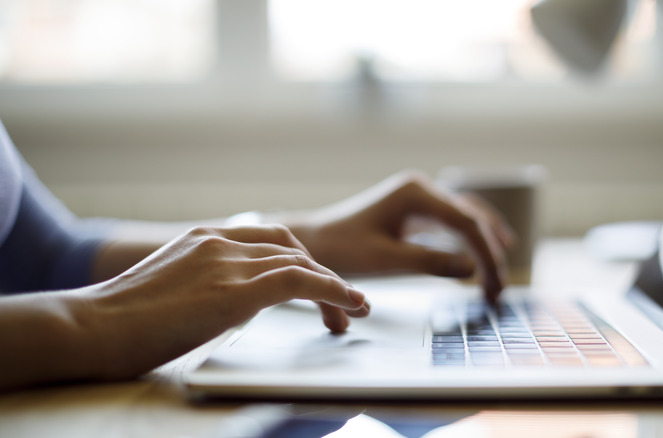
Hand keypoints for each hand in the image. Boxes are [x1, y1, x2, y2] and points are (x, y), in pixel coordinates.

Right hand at [78, 225, 368, 380]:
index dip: (301, 262)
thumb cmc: (119, 323)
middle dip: (321, 274)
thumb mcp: (170, 291)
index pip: (268, 240)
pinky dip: (332, 290)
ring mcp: (225, 262)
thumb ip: (205, 286)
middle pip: (290, 247)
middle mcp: (218, 242)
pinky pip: (299, 282)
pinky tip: (350, 304)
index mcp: (203, 239)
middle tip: (341, 306)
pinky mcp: (233, 291)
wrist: (87, 329)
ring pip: (301, 263)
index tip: (316, 286)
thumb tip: (229, 304)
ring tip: (353, 312)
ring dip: (335, 287)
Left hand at [287, 171, 512, 301]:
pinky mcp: (416, 210)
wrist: (314, 241)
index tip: (495, 286)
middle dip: (491, 252)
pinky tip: (484, 257)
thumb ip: (429, 263)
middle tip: (500, 289)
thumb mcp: (385, 260)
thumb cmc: (342, 248)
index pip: (466, 223)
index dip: (487, 255)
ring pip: (468, 216)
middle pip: (472, 217)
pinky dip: (471, 240)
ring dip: (486, 244)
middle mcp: (422, 188)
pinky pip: (454, 221)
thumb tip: (472, 270)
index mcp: (415, 193)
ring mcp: (420, 197)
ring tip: (501, 275)